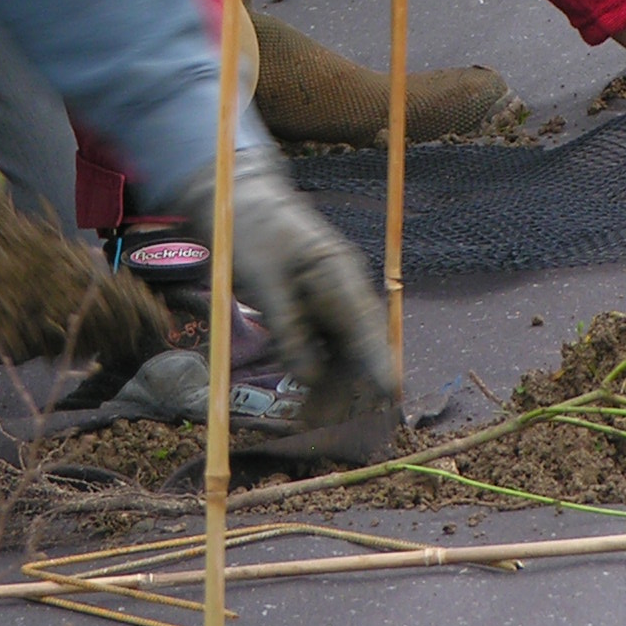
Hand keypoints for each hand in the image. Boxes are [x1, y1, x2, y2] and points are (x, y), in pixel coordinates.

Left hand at [177, 135, 395, 414]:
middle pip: (356, 344)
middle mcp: (341, 286)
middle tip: (320, 427)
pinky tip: (303, 397)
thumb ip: (287, 327)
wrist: (235, 197)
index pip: (366, 324)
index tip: (389, 396)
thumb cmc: (250, 230)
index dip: (379, 361)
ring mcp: (329, 296)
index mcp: (337, 271)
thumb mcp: (263, 279)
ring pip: (340, 350)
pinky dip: (314, 370)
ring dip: (328, 386)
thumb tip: (308, 376)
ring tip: (307, 423)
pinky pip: (321, 344)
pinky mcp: (313, 305)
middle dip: (345, 388)